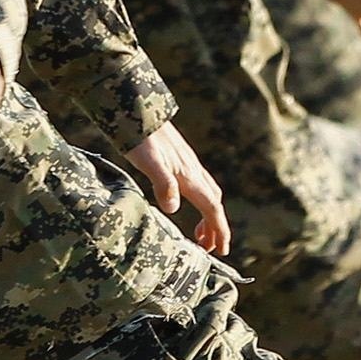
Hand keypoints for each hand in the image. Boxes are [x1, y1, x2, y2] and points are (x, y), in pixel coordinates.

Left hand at [124, 123, 230, 255]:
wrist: (138, 108)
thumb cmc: (140, 137)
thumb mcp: (148, 162)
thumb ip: (163, 184)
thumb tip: (173, 210)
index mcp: (189, 176)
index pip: (212, 209)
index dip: (219, 230)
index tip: (222, 251)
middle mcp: (192, 170)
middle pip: (213, 203)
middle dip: (216, 227)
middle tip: (210, 247)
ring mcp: (187, 163)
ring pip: (207, 192)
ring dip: (208, 215)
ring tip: (199, 233)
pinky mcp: (179, 158)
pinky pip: (198, 184)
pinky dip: (199, 199)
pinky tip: (184, 200)